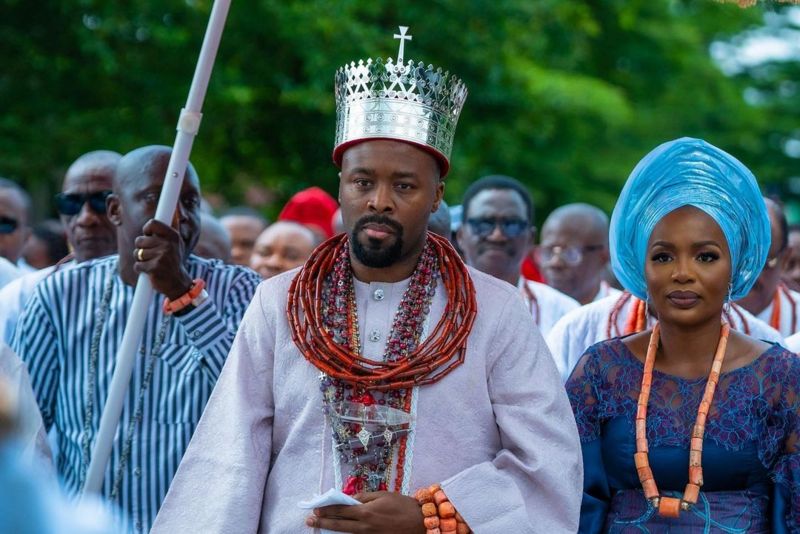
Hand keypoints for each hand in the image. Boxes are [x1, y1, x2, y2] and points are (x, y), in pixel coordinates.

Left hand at [133, 219, 192, 299]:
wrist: (178, 283)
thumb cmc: (173, 260)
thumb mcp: (176, 242)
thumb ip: (173, 224)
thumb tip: (176, 205)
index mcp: (173, 236)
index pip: (152, 224)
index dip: (147, 230)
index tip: (150, 236)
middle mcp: (168, 244)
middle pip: (140, 240)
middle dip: (141, 249)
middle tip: (152, 255)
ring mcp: (162, 256)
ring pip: (137, 253)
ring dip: (141, 260)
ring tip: (152, 263)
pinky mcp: (155, 268)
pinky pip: (137, 265)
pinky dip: (141, 270)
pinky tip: (151, 272)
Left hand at [306, 491, 424, 533]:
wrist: (420, 522)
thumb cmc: (402, 505)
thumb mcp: (383, 495)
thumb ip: (364, 497)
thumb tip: (350, 499)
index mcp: (366, 512)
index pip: (342, 510)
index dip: (328, 510)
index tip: (316, 509)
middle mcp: (365, 526)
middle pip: (340, 524)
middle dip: (323, 522)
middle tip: (310, 520)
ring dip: (333, 530)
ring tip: (320, 527)